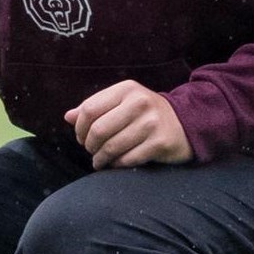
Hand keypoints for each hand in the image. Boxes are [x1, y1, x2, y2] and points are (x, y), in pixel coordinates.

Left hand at [65, 81, 193, 169]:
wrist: (186, 122)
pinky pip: (128, 159)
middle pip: (98, 130)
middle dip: (89, 145)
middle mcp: (140, 103)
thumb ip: (95, 108)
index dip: (80, 128)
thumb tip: (68, 116)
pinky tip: (116, 163)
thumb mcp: (122, 102)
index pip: (89, 109)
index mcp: (127, 89)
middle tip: (91, 151)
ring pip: (112, 147)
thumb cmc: (145, 114)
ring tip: (99, 161)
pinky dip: (117, 165)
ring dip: (100, 159)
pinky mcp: (160, 143)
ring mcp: (152, 123)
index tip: (81, 137)